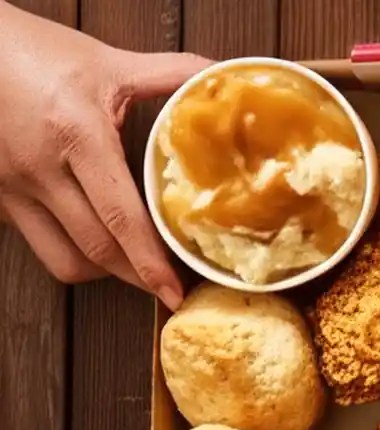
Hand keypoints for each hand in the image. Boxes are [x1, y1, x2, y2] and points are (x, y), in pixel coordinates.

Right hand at [0, 2, 208, 309]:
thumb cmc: (34, 51)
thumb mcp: (108, 63)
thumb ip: (171, 74)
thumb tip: (222, 79)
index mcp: (77, 135)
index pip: (121, 218)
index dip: (151, 263)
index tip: (175, 291)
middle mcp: (40, 169)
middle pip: (96, 250)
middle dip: (137, 276)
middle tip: (168, 285)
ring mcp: (10, 186)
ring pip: (62, 259)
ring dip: (104, 270)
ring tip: (134, 263)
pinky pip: (38, 241)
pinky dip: (71, 249)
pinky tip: (96, 236)